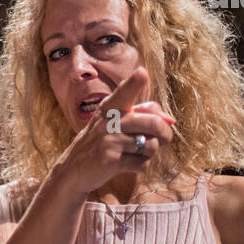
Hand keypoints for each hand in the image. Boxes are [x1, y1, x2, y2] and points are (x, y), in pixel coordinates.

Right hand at [57, 68, 176, 197]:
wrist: (73, 170)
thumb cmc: (99, 144)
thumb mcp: (112, 123)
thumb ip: (141, 115)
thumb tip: (170, 120)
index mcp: (109, 108)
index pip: (123, 93)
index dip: (134, 83)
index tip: (142, 73)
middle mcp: (109, 122)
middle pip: (153, 123)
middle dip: (165, 134)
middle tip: (164, 139)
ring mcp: (109, 140)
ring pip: (150, 145)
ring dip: (149, 152)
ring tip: (136, 152)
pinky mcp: (111, 160)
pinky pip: (142, 163)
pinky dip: (140, 166)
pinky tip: (127, 164)